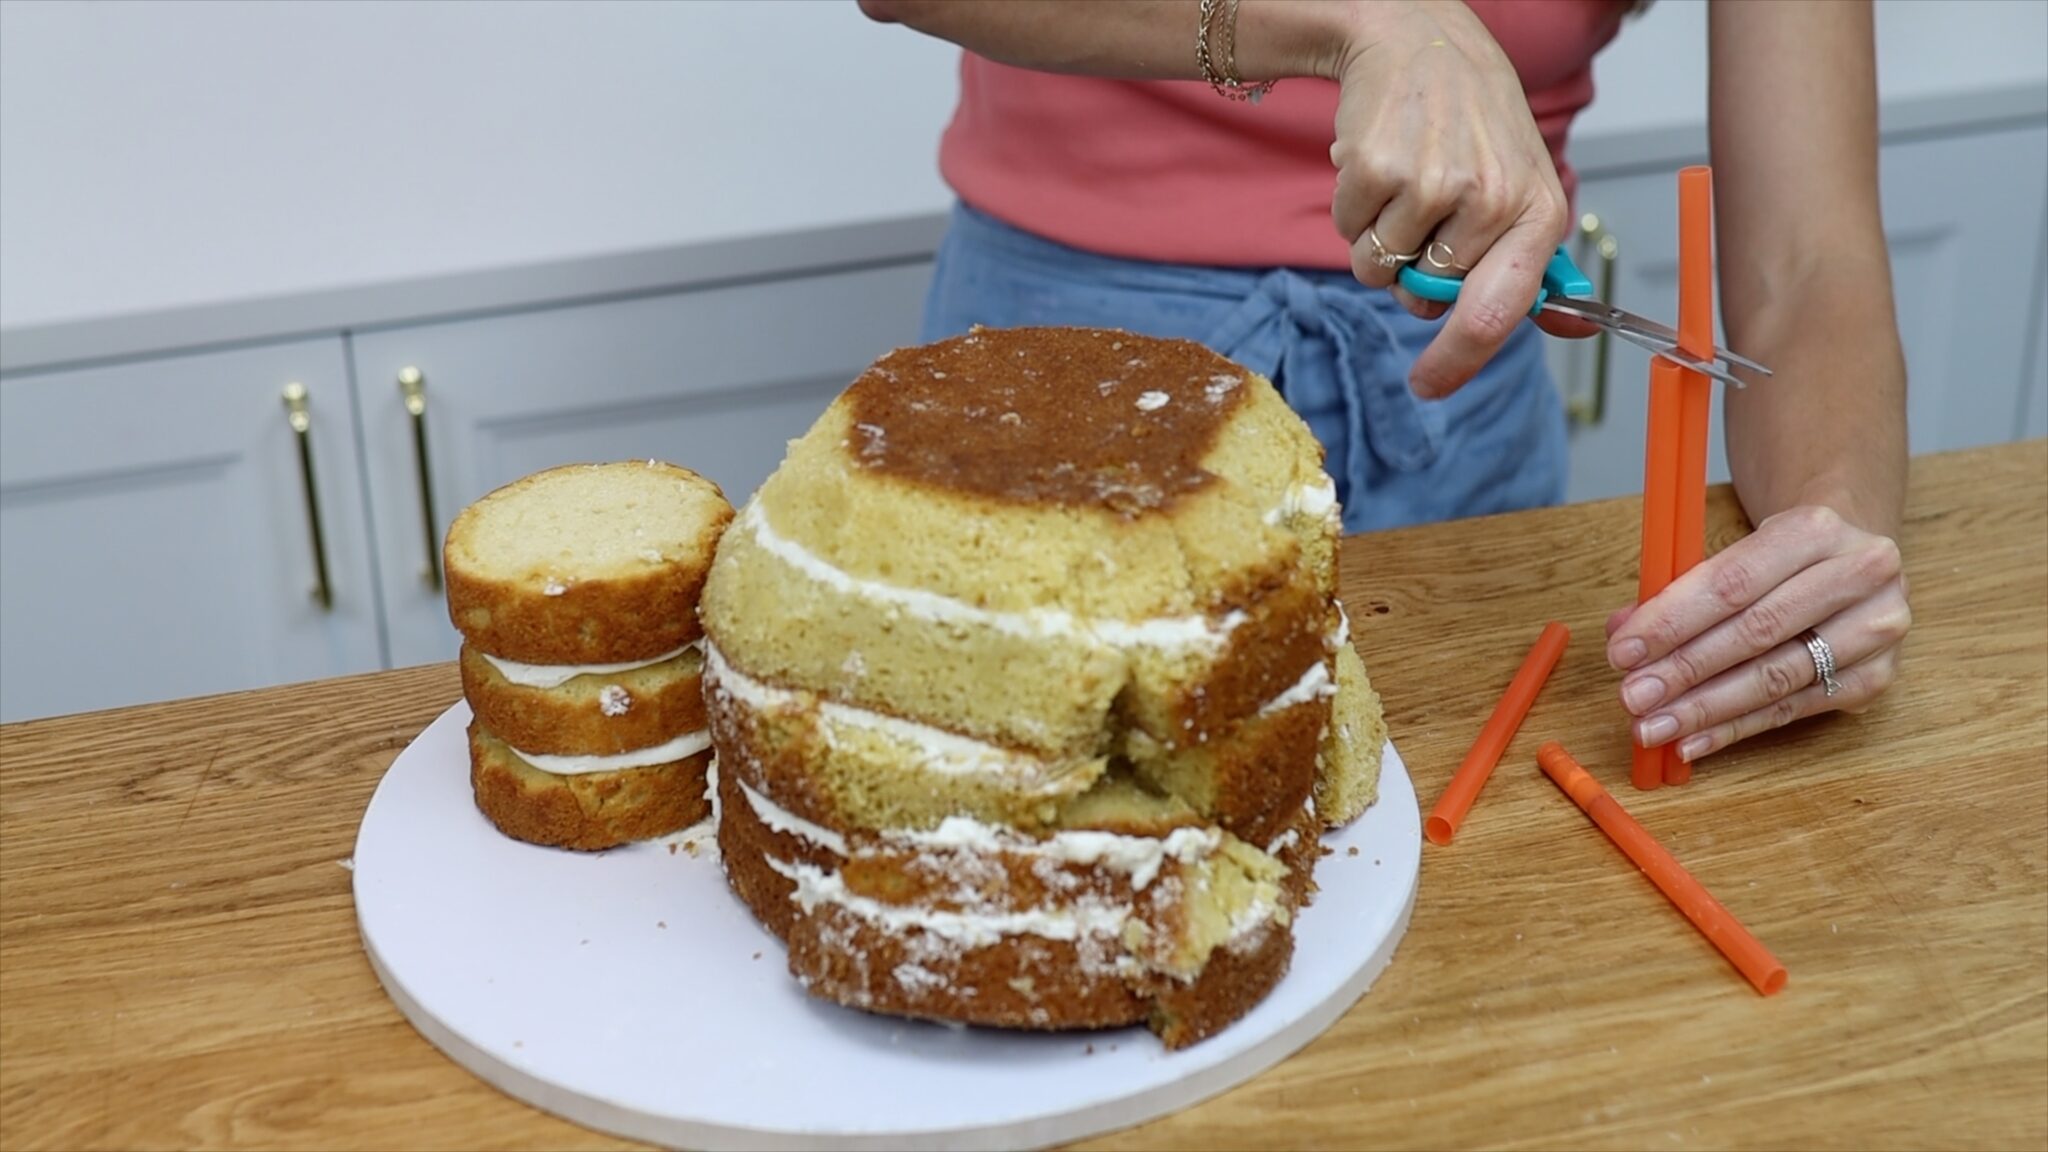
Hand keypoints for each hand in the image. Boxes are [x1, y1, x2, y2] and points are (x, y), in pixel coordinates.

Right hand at [1325, 0, 1574, 397]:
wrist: (1420, 41)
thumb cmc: (1474, 122)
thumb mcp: (1523, 183)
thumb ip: (1534, 264)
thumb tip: (1568, 328)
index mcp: (1538, 212)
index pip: (1496, 314)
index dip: (1456, 362)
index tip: (1427, 387)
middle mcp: (1492, 200)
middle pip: (1422, 298)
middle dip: (1410, 277)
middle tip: (1422, 220)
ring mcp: (1433, 184)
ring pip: (1379, 269)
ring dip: (1378, 240)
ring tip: (1403, 182)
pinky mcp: (1377, 170)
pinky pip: (1348, 233)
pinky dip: (1353, 210)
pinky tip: (1378, 167)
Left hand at [1603, 505, 1910, 762]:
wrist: (1851, 560)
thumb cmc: (1776, 559)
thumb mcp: (1733, 553)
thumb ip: (1677, 591)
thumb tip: (1622, 635)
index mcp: (1815, 529)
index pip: (1732, 583)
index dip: (1672, 621)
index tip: (1623, 652)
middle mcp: (1859, 574)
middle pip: (1756, 632)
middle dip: (1684, 670)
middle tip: (1633, 698)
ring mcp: (1875, 629)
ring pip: (1776, 677)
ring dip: (1705, 709)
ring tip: (1653, 728)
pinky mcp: (1876, 677)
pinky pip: (1792, 710)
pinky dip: (1735, 728)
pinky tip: (1692, 741)